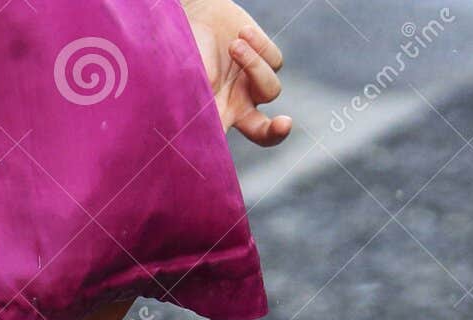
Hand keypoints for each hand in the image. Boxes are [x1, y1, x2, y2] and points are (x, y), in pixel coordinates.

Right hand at [181, 0, 291, 146]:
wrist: (199, 14)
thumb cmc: (189, 45)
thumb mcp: (192, 71)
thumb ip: (199, 91)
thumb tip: (208, 104)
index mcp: (216, 115)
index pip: (221, 143)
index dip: (224, 151)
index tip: (222, 140)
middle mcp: (237, 105)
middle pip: (261, 131)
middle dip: (273, 133)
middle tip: (284, 125)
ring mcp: (254, 84)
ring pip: (271, 90)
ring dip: (253, 65)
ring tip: (233, 46)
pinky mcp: (267, 60)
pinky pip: (274, 60)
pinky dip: (259, 46)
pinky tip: (241, 33)